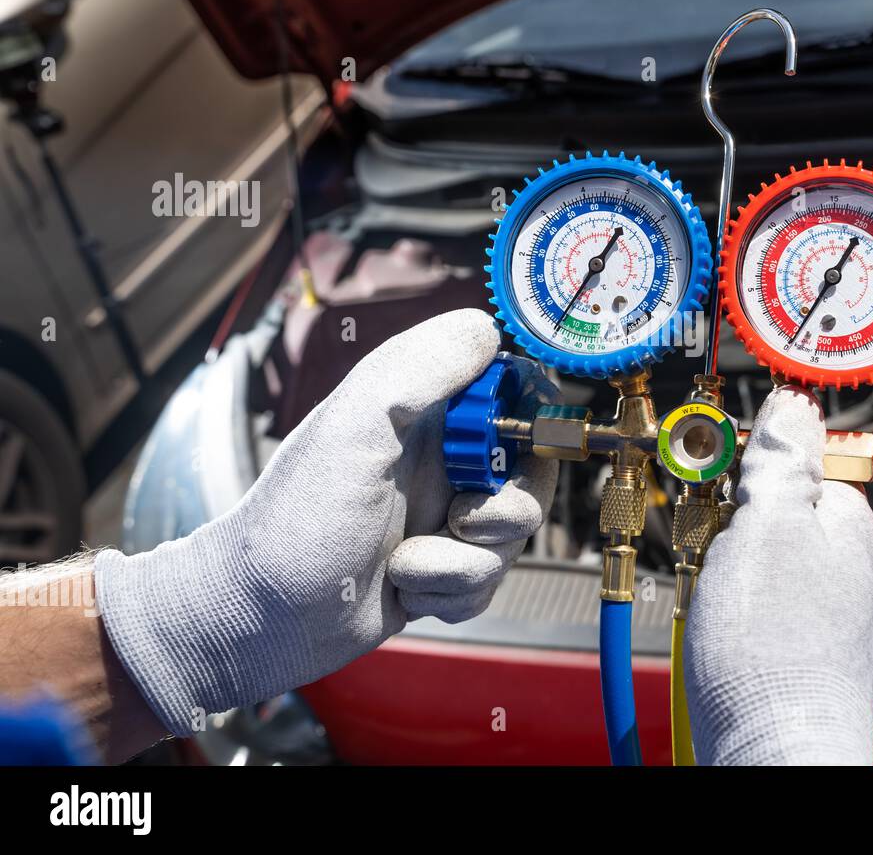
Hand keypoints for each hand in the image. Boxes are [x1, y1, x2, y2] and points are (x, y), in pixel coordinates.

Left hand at [94, 309, 556, 735]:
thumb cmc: (293, 525)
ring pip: (511, 538)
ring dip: (463, 562)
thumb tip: (484, 329)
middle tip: (462, 518)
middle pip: (530, 472)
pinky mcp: (443, 571)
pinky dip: (449, 593)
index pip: (506, 390)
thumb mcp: (352, 429)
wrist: (263, 621)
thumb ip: (417, 369)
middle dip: (505, 508)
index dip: (524, 417)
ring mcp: (442, 518)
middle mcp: (437, 461)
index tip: (507, 445)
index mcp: (419, 413)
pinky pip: (487, 582)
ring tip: (406, 565)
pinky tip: (404, 590)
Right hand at [684, 386, 872, 764]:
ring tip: (710, 594)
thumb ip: (782, 463)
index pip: (807, 465)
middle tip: (709, 544)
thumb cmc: (775, 652)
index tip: (721, 473)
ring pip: (764, 568)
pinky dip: (732, 616)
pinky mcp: (799, 661)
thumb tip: (793, 405)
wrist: (773, 753)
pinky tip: (718, 632)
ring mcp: (827, 621)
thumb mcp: (768, 527)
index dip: (757, 465)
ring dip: (726, 572)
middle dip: (732, 526)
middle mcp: (849, 575)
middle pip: (778, 519)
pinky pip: (760, 616)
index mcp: (851, 529)